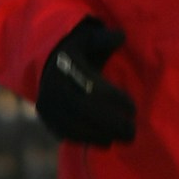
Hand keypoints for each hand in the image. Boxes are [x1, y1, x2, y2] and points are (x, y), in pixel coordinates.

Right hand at [37, 15, 137, 147]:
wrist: (45, 64)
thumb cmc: (76, 50)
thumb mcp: (87, 38)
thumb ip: (103, 38)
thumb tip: (121, 36)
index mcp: (65, 67)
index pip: (91, 87)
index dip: (114, 99)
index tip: (133, 107)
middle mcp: (53, 88)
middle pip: (82, 110)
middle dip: (109, 123)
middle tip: (132, 131)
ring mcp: (47, 106)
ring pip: (72, 126)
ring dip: (99, 135)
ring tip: (121, 139)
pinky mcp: (46, 119)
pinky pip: (65, 134)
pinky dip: (85, 140)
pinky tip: (104, 142)